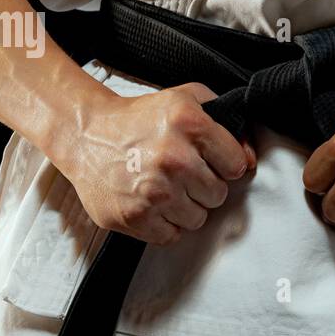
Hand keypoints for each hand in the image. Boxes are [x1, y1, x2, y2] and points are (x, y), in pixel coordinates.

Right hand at [52, 83, 255, 244]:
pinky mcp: (134, 217)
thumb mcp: (185, 100)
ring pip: (197, 219)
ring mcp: (153, 191)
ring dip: (185, 207)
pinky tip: (151, 202)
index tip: (211, 160)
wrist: (86, 135)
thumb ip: (225, 122)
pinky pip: (171, 235)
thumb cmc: (138, 119)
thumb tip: (248, 158)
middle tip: (181, 173)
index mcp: (188, 124)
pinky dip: (164, 223)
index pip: (236, 164)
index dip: (226, 163)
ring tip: (165, 187)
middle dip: (203, 186)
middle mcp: (173, 158)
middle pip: (218, 195)